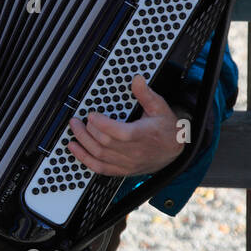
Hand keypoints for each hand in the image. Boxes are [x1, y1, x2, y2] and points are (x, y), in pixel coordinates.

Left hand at [67, 75, 186, 175]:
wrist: (175, 151)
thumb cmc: (167, 130)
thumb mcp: (160, 108)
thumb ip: (146, 94)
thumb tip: (137, 80)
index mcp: (143, 135)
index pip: (119, 133)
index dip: (102, 124)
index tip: (92, 115)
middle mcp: (134, 152)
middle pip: (105, 143)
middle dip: (87, 131)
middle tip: (78, 120)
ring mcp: (128, 163)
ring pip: (99, 155)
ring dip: (83, 143)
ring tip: (74, 131)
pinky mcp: (123, 170)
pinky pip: (100, 168)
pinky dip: (85, 159)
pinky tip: (76, 149)